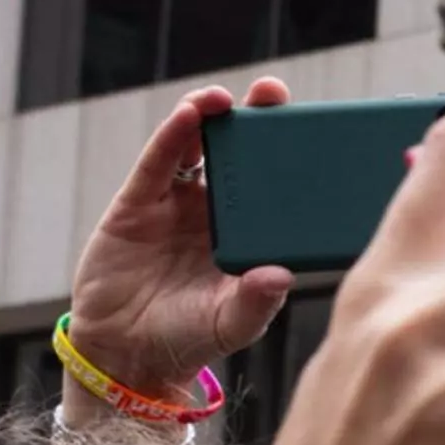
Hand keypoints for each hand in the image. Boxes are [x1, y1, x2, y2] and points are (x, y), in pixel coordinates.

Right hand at [69, 78, 298, 412]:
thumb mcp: (231, 324)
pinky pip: (157, 163)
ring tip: (226, 98)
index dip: (292, 155)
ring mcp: (178, 203)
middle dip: (257, 118)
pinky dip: (171, 137)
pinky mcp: (138, 203)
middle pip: (241, 152)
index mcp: (250, 233)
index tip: (318, 128)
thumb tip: (280, 276)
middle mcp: (218, 210)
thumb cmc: (189, 338)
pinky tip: (189, 115)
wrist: (126, 352)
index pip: (277, 184)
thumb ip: (256, 302)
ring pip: (196, 146)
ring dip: (211, 116)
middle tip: (274, 92)